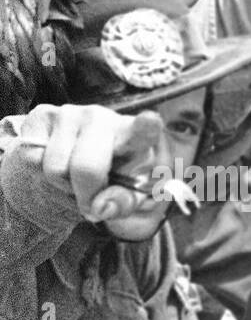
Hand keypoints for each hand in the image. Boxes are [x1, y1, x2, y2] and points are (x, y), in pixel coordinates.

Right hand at [16, 103, 166, 223]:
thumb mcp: (126, 196)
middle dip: (85, 196)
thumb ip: (122, 204)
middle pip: (86, 168)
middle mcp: (102, 118)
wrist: (74, 163)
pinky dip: (40, 174)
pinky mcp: (40, 115)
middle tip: (90, 204)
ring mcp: (69, 113)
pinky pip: (31, 159)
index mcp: (134, 135)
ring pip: (55, 169)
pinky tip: (57, 166)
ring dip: (62, 186)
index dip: (146, 126)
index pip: (143, 130)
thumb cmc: (111, 177)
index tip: (151, 121)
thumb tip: (100, 207)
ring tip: (74, 180)